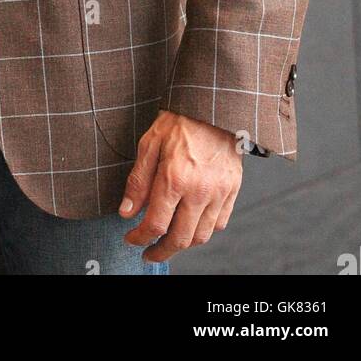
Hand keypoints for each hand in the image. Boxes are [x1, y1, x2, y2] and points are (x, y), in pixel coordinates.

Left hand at [117, 109, 242, 262]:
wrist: (213, 107)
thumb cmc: (179, 122)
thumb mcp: (149, 144)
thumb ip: (138, 181)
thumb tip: (127, 212)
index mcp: (174, 178)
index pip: (154, 224)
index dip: (139, 238)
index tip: (131, 239)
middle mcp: (199, 191)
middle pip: (179, 239)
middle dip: (160, 252)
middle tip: (148, 253)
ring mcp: (219, 193)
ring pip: (201, 236)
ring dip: (182, 244)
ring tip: (168, 241)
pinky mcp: (233, 191)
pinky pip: (219, 224)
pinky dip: (204, 231)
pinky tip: (191, 225)